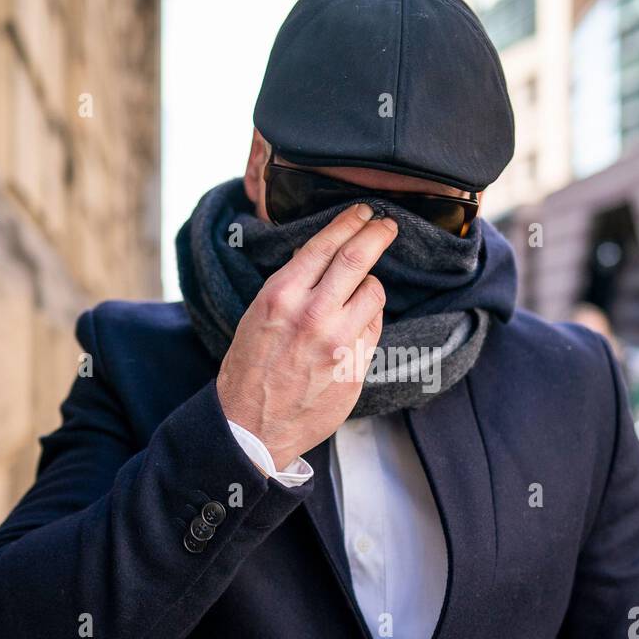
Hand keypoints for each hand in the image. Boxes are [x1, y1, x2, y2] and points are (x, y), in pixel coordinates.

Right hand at [216, 203, 393, 469]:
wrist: (251, 425)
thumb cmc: (250, 367)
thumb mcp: (259, 314)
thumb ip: (292, 285)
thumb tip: (324, 256)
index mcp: (282, 296)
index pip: (326, 245)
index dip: (350, 222)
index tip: (365, 212)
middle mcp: (313, 315)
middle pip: (359, 259)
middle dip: (378, 234)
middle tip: (387, 225)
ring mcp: (339, 343)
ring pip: (375, 293)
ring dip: (371, 286)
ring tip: (359, 292)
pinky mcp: (356, 368)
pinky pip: (374, 329)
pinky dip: (368, 321)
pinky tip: (353, 328)